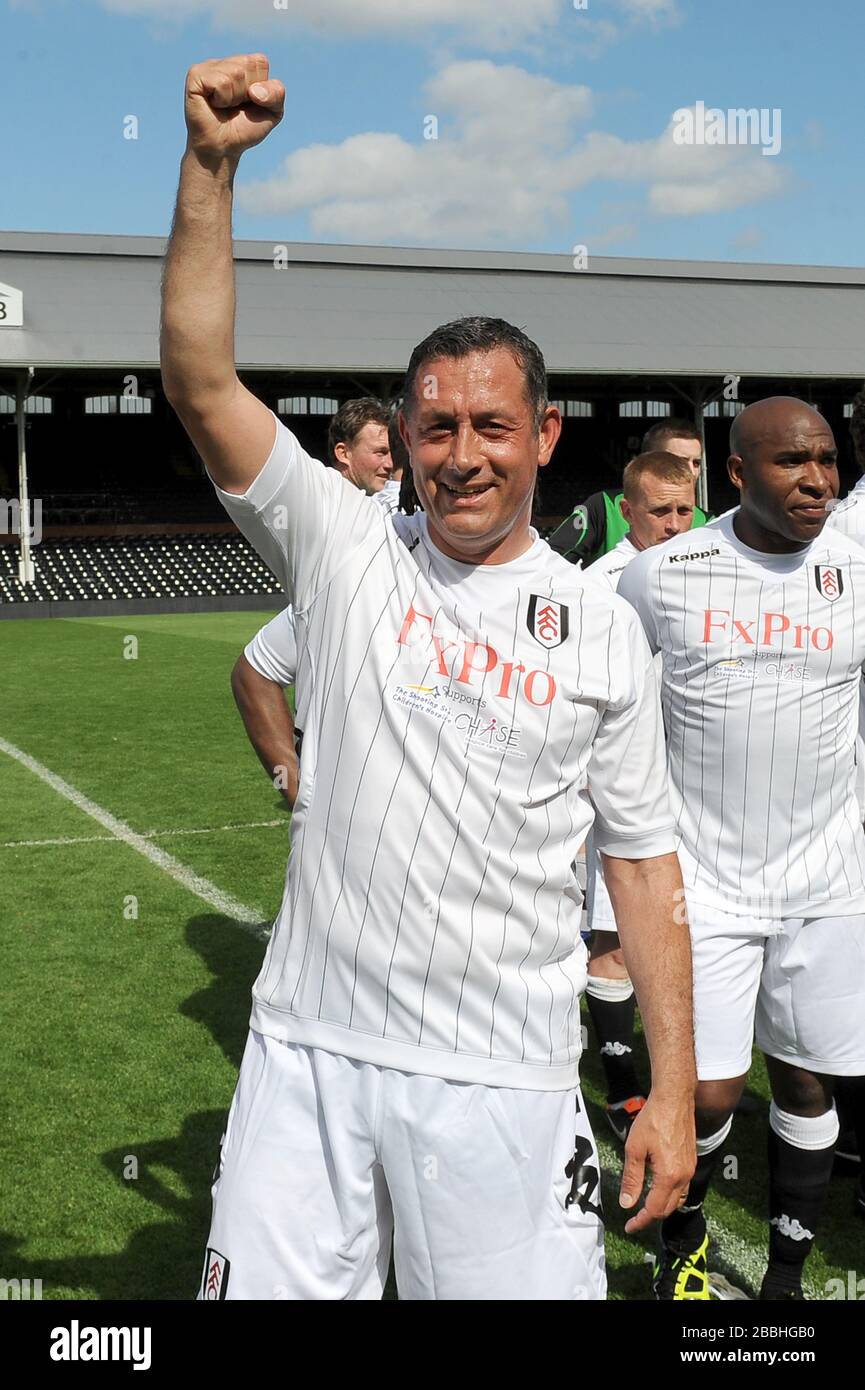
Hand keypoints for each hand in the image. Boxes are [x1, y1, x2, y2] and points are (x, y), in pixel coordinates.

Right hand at [184, 53, 284, 165]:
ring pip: (235, 72)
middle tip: (235, 107)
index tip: (250, 102)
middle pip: (248, 65)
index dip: (261, 87)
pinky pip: (221, 82)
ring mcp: (208, 66)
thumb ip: (277, 93)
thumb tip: (254, 90)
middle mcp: (225, 62)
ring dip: (234, 98)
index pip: (260, 62)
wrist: (222, 148)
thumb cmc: (244, 129)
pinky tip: (213, 104)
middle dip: (247, 93)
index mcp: (243, 65)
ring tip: (224, 107)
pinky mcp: (196, 75)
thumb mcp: (273, 112)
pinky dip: (222, 99)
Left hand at [618, 1091, 695, 1234]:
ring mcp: (690, 1168)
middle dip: (651, 1216)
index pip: (655, 1209)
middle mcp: (684, 1176)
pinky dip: (670, 1193)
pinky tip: (658, 1187)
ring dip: (662, 1206)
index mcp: (669, 1176)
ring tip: (645, 1205)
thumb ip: (632, 1178)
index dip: (641, 1221)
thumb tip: (627, 1203)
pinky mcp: (691, 1160)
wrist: (674, 1099)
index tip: (629, 1227)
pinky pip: (682, 1186)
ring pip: (677, 1199)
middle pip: (668, 1208)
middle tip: (634, 1218)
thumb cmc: (652, 1119)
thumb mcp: (635, 1149)